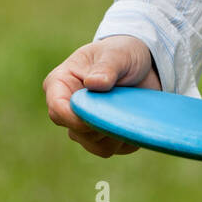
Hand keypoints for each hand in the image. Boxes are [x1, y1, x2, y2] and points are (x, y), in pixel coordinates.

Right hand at [43, 35, 160, 157]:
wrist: (143, 66)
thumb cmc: (122, 53)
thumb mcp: (117, 53)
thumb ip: (106, 67)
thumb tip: (94, 83)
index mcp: (60, 84)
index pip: (57, 108)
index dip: (75, 117)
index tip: (98, 115)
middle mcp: (67, 108)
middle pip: (76, 132)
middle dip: (101, 125)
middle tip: (124, 106)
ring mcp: (83, 126)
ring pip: (95, 145)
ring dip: (116, 133)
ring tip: (130, 109)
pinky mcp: (102, 138)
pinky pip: (113, 148)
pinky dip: (126, 138)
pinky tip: (134, 118)